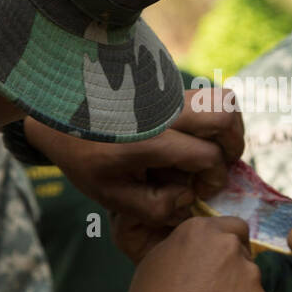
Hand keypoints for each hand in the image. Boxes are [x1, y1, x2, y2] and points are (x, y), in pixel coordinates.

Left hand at [23, 89, 243, 225]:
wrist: (57, 109)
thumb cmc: (83, 156)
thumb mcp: (110, 194)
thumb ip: (154, 206)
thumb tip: (189, 196)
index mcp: (147, 140)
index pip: (206, 156)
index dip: (213, 179)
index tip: (201, 190)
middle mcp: (163, 111)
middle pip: (224, 115)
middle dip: (234, 146)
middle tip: (219, 165)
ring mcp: (167, 93)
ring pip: (222, 99)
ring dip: (228, 128)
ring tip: (213, 149)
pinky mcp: (168, 85)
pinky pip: (207, 95)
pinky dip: (213, 117)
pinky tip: (195, 136)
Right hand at [59, 214, 267, 291]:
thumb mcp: (155, 264)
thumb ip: (181, 250)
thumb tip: (191, 247)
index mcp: (201, 231)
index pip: (230, 227)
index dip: (221, 250)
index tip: (212, 268)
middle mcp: (229, 248)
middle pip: (243, 258)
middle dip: (230, 277)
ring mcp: (248, 278)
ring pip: (250, 288)